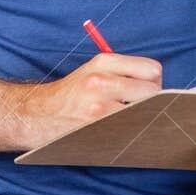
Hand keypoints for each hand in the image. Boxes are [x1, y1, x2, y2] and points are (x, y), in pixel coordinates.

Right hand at [24, 52, 162, 143]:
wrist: (37, 115)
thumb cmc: (70, 96)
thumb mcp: (92, 71)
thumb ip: (122, 73)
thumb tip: (158, 87)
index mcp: (103, 62)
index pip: (152, 69)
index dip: (154, 83)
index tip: (146, 92)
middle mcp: (102, 80)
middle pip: (153, 91)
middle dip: (153, 103)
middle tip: (140, 109)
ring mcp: (99, 106)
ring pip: (144, 113)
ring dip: (142, 119)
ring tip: (129, 120)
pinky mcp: (96, 127)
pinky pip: (129, 130)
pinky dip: (130, 132)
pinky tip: (120, 131)